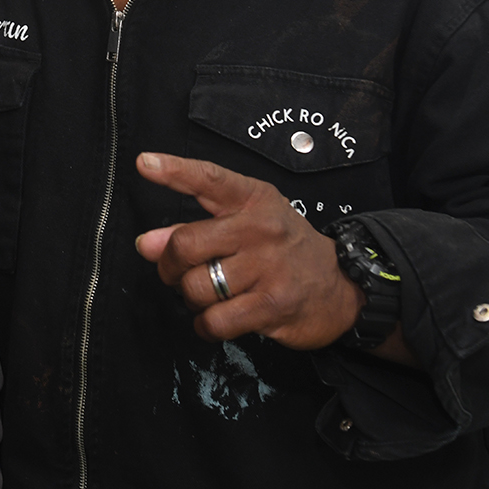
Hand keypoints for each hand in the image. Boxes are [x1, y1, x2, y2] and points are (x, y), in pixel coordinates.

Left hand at [134, 152, 391, 355]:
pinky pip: (214, 320)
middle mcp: (261, 228)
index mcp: (253, 200)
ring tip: (210, 295)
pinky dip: (205, 325)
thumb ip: (195, 228)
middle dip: (170, 265)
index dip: (175, 171)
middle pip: (186, 244)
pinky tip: (216, 319)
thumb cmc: (283, 250)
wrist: (343, 287)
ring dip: (192, 298)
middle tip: (178, 272)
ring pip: (196, 287)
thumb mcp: (246, 225)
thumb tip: (148, 243)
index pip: (209, 179)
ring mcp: (268, 267)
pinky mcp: (272, 305)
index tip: (145, 163)